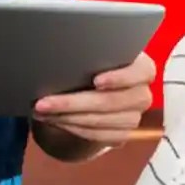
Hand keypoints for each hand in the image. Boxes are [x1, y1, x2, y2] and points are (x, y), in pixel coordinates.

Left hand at [32, 52, 155, 145]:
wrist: (103, 85)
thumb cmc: (98, 60)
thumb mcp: (100, 50)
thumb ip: (93, 50)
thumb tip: (63, 49)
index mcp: (144, 69)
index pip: (140, 73)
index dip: (119, 78)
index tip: (96, 80)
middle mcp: (142, 95)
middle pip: (110, 102)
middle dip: (72, 103)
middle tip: (43, 101)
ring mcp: (134, 118)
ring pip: (99, 123)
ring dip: (66, 118)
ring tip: (41, 111)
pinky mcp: (122, 135)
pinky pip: (95, 136)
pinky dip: (71, 128)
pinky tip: (52, 120)